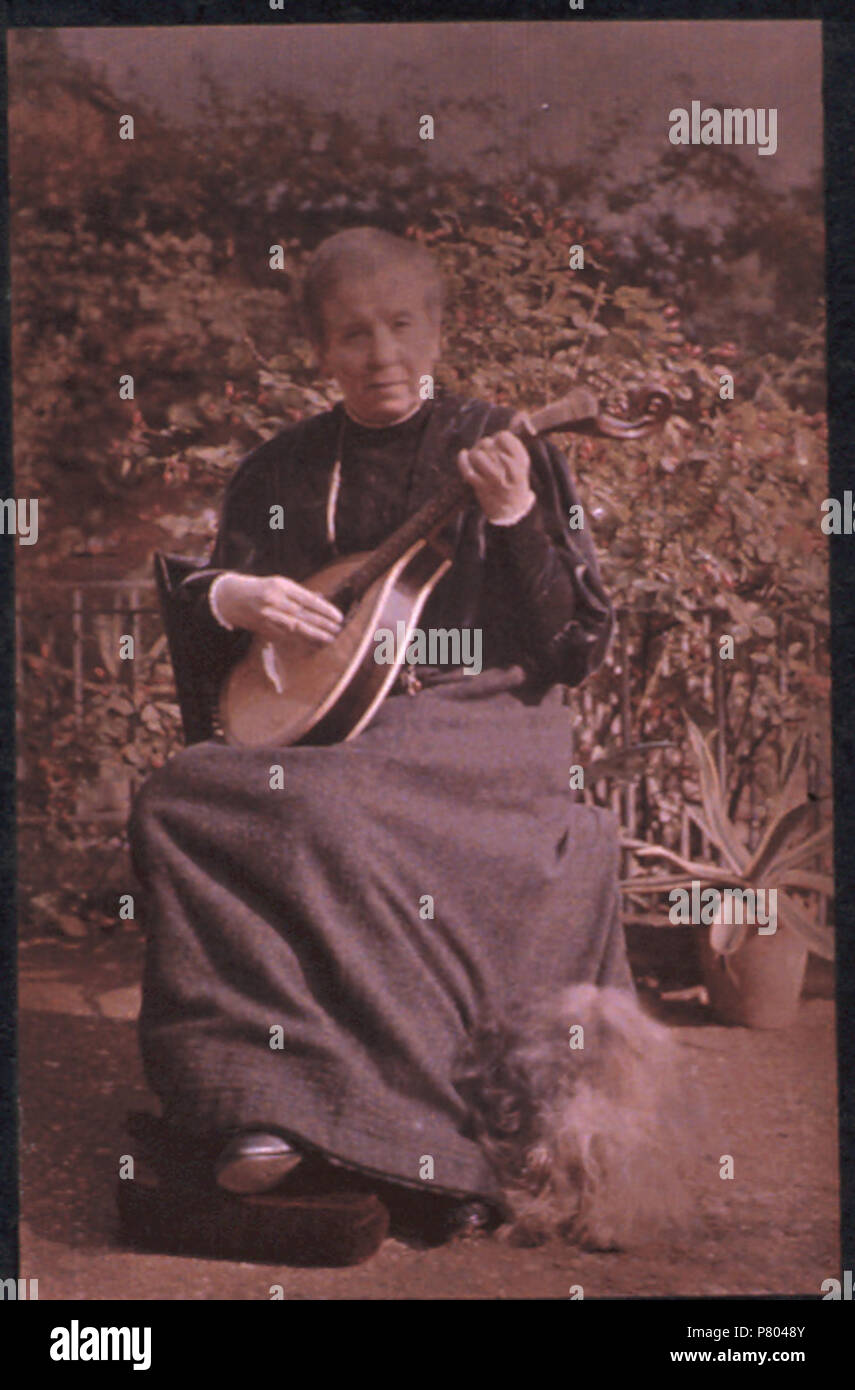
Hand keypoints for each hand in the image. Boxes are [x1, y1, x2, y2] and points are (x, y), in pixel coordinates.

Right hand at [213, 572, 343, 644]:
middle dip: (322, 624)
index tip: (338, 617)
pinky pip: (285, 635)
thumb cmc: (262, 589)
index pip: (307, 599)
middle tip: (338, 630)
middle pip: (302, 615)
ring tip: (329, 638)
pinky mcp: (262, 628)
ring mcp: (267, 615)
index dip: (324, 609)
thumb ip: (300, 594)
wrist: (232, 598)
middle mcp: (273, 600)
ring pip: (294, 628)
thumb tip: (322, 601)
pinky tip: (313, 642)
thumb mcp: (280, 584)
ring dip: (314, 634)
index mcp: (280, 586)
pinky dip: (300, 639)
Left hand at [457, 430, 535, 522]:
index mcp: (521, 462)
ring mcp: (494, 481)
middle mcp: (508, 472)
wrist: (511, 509)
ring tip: (477, 454)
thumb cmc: (515, 479)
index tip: (500, 442)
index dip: (500, 437)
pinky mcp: (481, 488)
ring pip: (479, 457)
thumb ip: (516, 442)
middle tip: (486, 448)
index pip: (505, 438)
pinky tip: (463, 454)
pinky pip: (468, 471)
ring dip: (475, 452)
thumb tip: (520, 417)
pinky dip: (462, 460)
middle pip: (490, 445)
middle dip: (485, 443)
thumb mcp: (522, 462)